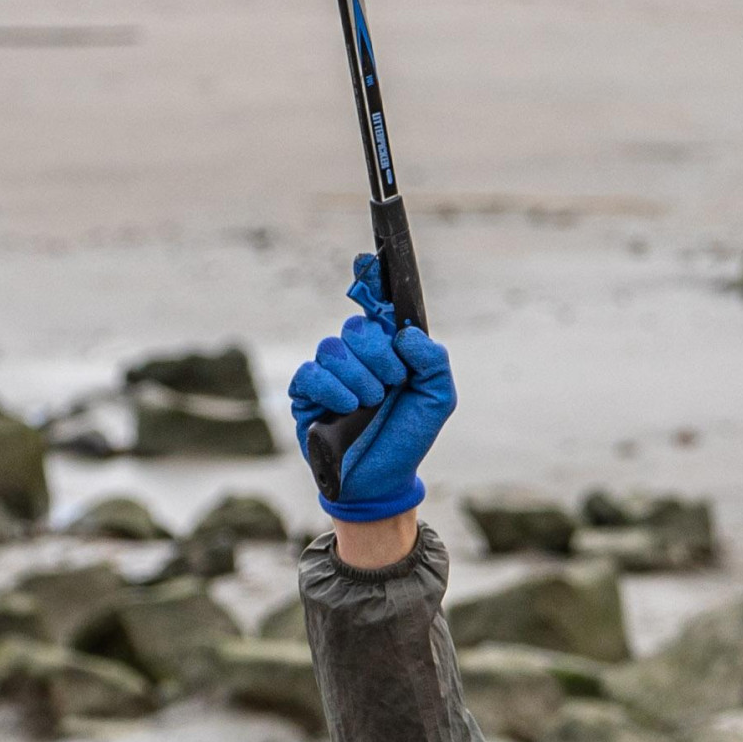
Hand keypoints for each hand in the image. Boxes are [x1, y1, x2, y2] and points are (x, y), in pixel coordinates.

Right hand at [284, 252, 452, 522]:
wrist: (382, 481)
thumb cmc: (408, 437)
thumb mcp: (437, 400)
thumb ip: (434, 362)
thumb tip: (407, 334)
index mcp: (387, 349)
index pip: (375, 305)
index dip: (368, 279)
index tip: (366, 260)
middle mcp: (357, 355)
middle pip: (356, 327)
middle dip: (377, 354)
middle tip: (390, 383)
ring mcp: (329, 374)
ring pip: (333, 348)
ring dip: (357, 377)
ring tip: (369, 402)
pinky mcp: (306, 395)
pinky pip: (310, 373)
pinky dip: (331, 388)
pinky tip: (347, 406)